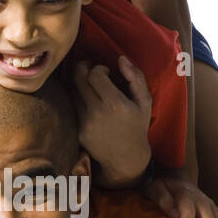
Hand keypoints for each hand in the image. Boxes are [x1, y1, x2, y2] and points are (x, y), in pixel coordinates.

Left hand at [72, 56, 151, 187]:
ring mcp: (85, 123)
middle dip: (82, 68)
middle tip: (89, 67)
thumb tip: (121, 59)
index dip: (98, 68)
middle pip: (79, 80)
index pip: (94, 74)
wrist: (126, 158)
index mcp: (115, 104)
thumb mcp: (145, 102)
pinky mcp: (78, 131)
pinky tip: (86, 99)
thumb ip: (136, 78)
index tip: (106, 72)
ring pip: (72, 92)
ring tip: (88, 83)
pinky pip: (73, 108)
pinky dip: (77, 99)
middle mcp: (97, 113)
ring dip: (79, 84)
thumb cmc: (137, 126)